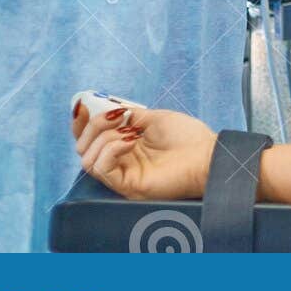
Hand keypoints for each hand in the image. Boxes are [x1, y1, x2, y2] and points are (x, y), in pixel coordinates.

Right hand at [72, 101, 216, 200]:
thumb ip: (129, 116)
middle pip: (83, 147)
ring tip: (130, 132)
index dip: (82, 122)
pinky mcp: (127, 186)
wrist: (208, 156)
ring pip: (88, 158)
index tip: (84, 105)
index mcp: (125, 146)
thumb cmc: (189, 139)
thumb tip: (107, 109)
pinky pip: (101, 168)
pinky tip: (130, 142)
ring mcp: (122, 176)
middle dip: (93, 125)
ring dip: (104, 137)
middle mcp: (120, 162)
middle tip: (117, 117)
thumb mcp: (154, 118)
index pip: (90, 138)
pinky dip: (110, 149)